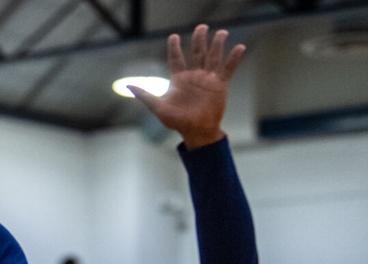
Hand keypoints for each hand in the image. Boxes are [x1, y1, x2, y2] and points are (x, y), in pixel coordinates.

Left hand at [127, 24, 246, 148]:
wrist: (197, 132)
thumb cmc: (178, 122)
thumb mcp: (158, 108)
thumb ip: (145, 95)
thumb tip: (127, 85)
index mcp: (179, 79)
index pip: (176, 58)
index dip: (175, 47)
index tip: (174, 37)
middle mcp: (194, 76)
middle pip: (197, 52)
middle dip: (199, 39)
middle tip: (202, 27)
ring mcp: (207, 79)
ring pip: (213, 57)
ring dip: (217, 44)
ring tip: (221, 32)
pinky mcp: (219, 85)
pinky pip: (228, 69)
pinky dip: (234, 58)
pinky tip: (240, 47)